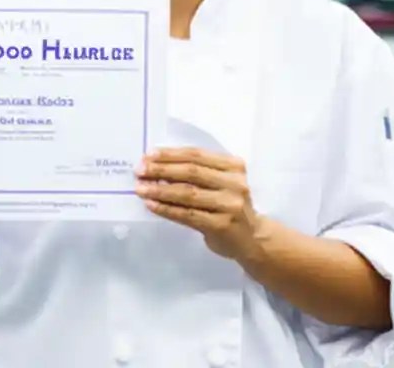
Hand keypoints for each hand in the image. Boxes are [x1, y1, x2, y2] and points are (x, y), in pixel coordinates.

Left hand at [135, 147, 265, 261]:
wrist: (253, 238)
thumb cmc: (230, 205)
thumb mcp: (222, 183)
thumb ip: (199, 173)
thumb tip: (158, 166)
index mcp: (234, 166)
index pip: (197, 155)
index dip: (171, 154)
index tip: (148, 155)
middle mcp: (234, 183)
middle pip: (191, 172)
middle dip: (162, 169)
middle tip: (139, 171)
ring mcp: (229, 204)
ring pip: (188, 193)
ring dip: (160, 190)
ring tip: (140, 188)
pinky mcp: (221, 225)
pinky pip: (188, 215)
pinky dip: (167, 209)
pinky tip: (152, 205)